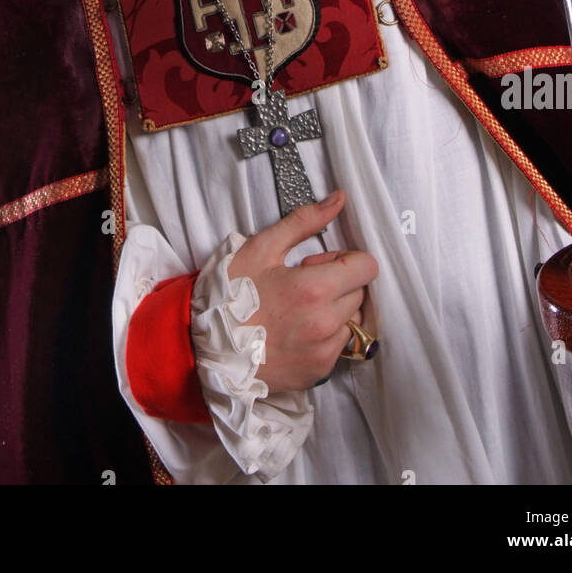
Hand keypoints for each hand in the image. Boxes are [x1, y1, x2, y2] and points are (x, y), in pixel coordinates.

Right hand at [228, 191, 378, 391]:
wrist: (204, 347)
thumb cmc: (230, 294)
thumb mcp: (262, 248)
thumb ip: (305, 221)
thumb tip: (338, 200)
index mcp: (315, 289)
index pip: (367, 267)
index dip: (345, 259)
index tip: (317, 264)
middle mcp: (325, 324)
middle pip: (359, 293)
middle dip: (338, 283)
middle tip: (301, 283)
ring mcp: (322, 352)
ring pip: (351, 321)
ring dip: (334, 311)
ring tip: (298, 309)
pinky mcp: (316, 373)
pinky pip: (337, 346)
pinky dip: (325, 336)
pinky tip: (295, 330)